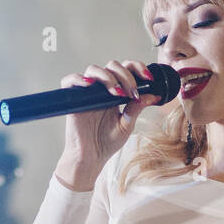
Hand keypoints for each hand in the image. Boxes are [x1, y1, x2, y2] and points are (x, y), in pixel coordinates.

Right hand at [57, 58, 162, 180]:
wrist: (91, 157)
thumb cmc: (107, 143)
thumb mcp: (126, 125)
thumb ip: (137, 109)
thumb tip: (153, 95)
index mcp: (116, 93)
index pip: (126, 70)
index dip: (137, 68)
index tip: (148, 78)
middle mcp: (101, 89)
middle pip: (112, 66)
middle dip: (125, 75)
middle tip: (131, 92)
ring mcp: (87, 93)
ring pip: (93, 69)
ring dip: (107, 77)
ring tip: (115, 92)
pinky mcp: (73, 99)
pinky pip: (70, 80)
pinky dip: (78, 78)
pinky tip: (89, 85)